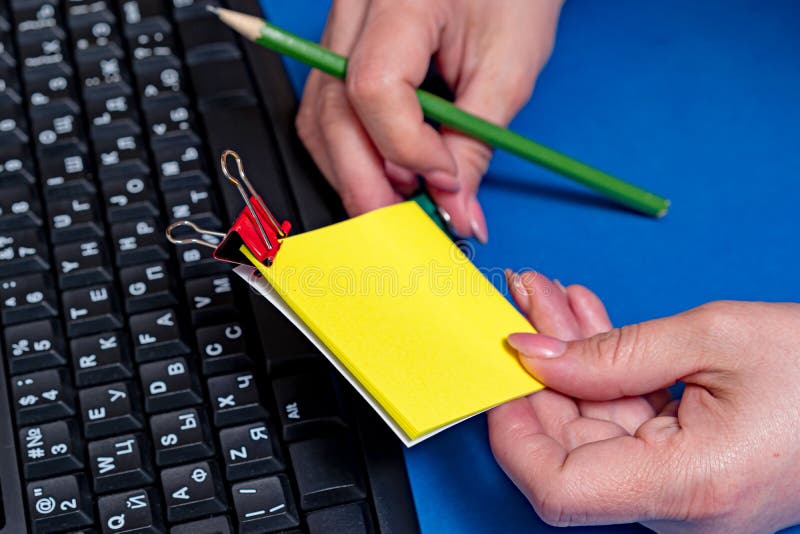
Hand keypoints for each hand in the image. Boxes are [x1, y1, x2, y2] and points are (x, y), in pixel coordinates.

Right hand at [296, 0, 562, 241]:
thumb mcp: (509, 68)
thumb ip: (475, 143)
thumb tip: (456, 209)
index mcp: (400, 0)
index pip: (374, 88)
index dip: (407, 150)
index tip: (447, 180)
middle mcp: (355, 8)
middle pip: (333, 112)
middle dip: (369, 181)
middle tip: (411, 219)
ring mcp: (340, 27)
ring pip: (319, 118)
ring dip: (355, 172)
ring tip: (403, 198)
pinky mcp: (341, 48)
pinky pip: (327, 111)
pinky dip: (352, 153)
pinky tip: (387, 171)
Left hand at [489, 270, 799, 532]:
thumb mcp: (714, 336)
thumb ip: (611, 351)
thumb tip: (533, 354)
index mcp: (689, 487)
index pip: (557, 487)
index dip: (513, 429)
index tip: (499, 369)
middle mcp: (678, 509)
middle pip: (568, 445)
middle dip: (540, 367)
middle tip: (525, 301)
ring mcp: (678, 495)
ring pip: (592, 424)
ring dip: (569, 357)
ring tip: (553, 299)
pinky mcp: (681, 472)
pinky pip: (623, 422)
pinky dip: (603, 371)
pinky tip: (587, 324)